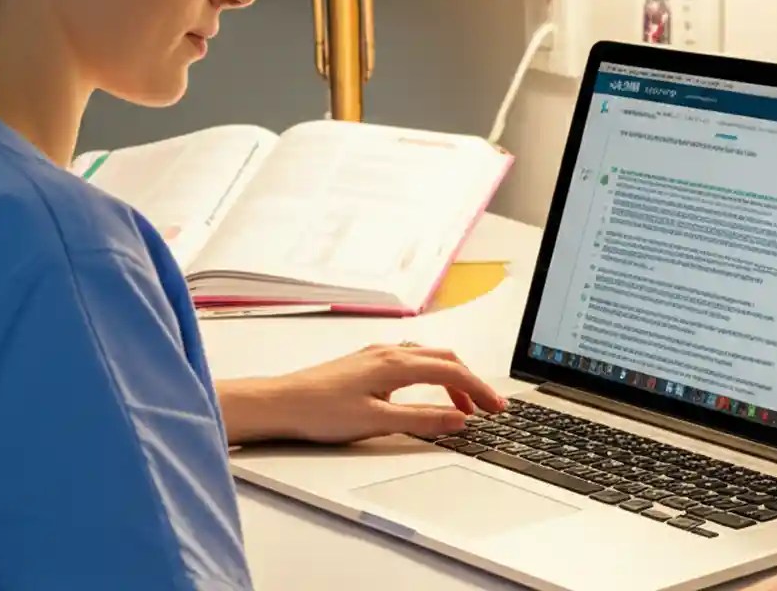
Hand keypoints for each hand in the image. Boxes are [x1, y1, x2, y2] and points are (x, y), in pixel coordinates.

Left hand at [257, 344, 507, 444]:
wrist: (279, 403)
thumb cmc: (319, 410)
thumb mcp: (376, 422)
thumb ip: (420, 420)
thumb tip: (456, 421)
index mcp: (395, 364)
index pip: (452, 373)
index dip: (479, 391)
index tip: (497, 408)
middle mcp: (388, 353)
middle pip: (445, 359)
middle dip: (472, 382)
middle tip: (489, 406)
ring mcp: (376, 356)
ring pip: (428, 358)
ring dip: (451, 378)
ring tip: (462, 406)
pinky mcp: (365, 364)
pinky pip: (410, 362)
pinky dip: (430, 376)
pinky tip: (426, 393)